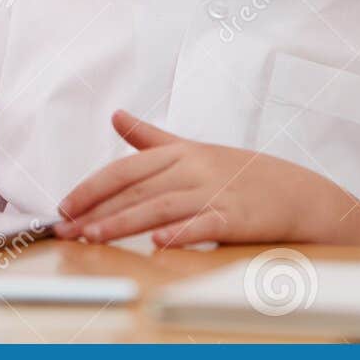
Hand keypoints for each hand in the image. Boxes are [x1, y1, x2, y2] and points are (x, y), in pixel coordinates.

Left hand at [54, 111, 359, 247]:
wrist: (296, 192)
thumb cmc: (240, 172)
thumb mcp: (192, 148)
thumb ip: (150, 137)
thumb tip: (116, 115)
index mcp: (179, 153)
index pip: (125, 169)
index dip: (91, 187)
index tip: (63, 208)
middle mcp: (193, 170)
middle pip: (136, 190)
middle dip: (97, 211)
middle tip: (65, 231)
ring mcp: (214, 192)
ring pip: (161, 208)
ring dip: (124, 223)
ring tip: (94, 238)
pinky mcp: (236, 218)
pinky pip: (205, 225)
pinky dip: (182, 233)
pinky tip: (159, 244)